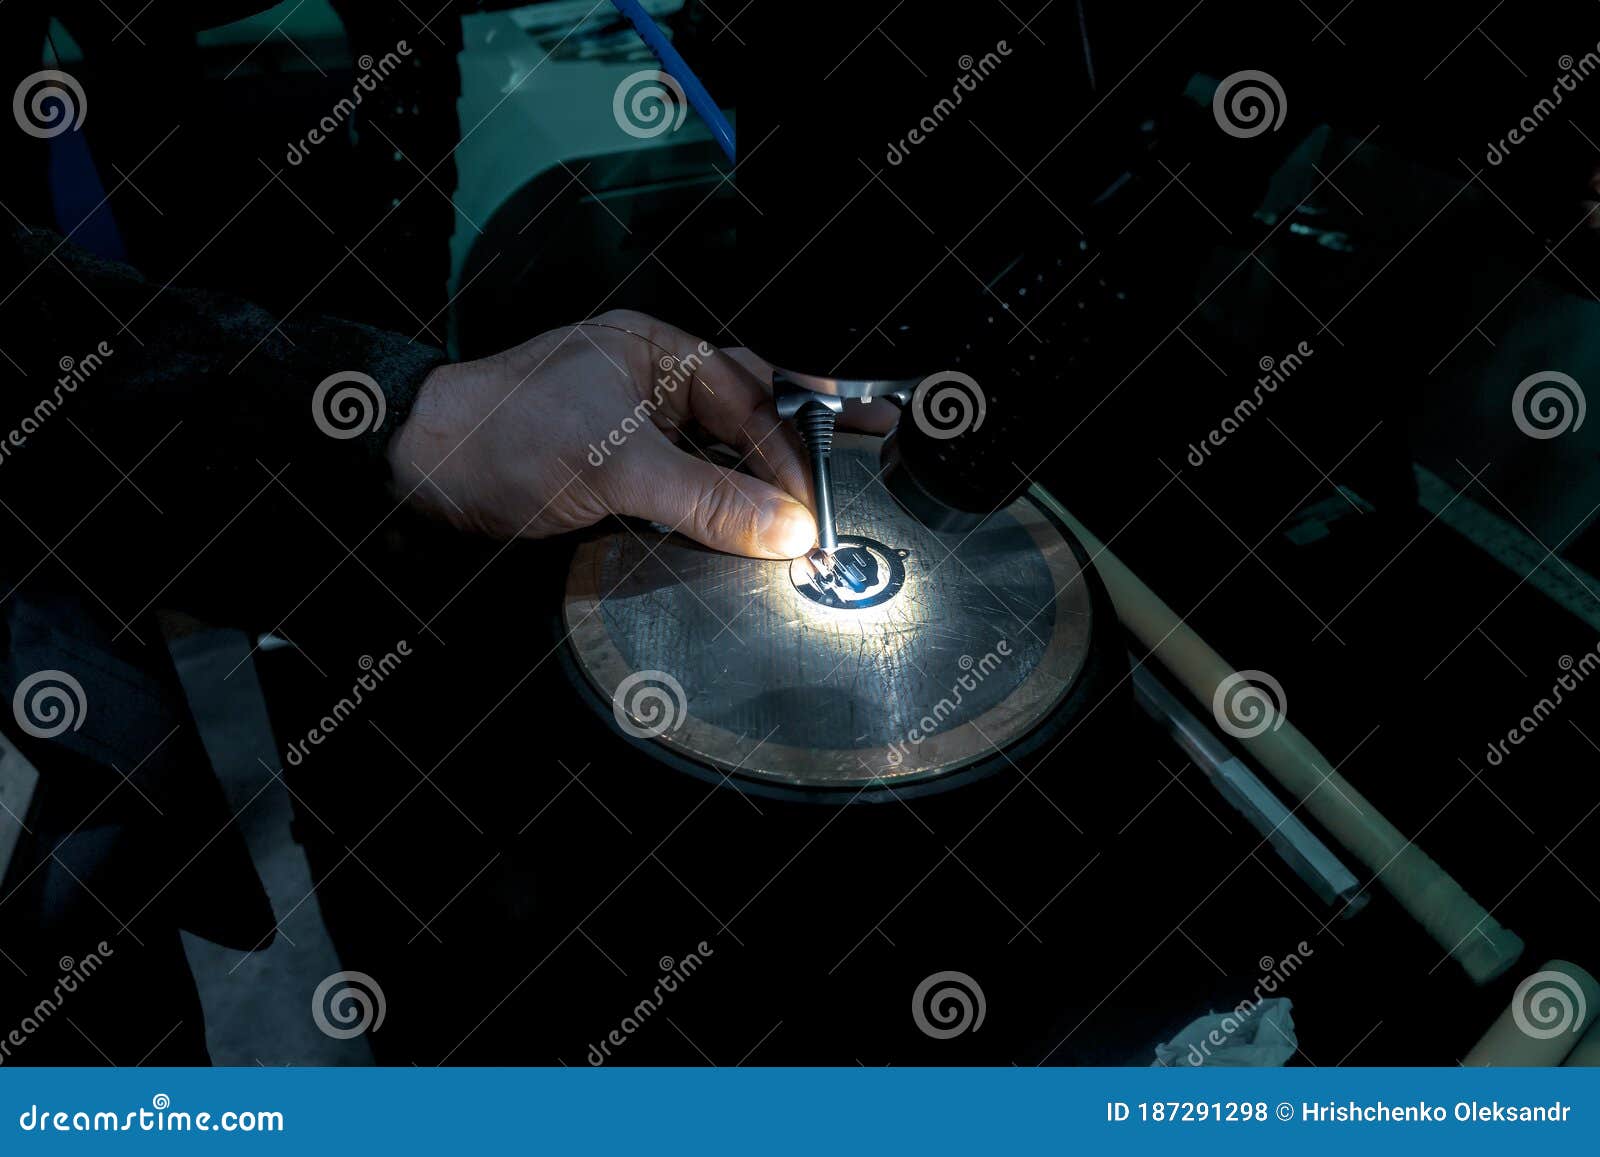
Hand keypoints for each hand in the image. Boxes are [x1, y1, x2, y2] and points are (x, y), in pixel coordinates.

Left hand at [388, 311, 823, 557]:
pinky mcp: (615, 476)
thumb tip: (787, 528)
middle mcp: (650, 383)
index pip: (750, 394)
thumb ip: (708, 498)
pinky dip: (723, 508)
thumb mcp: (615, 465)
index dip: (791, 449)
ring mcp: (633, 430)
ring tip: (822, 504)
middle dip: (804, 440)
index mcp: (654, 350)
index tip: (818, 502)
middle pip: (748, 413)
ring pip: (721, 454)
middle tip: (879, 444)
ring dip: (765, 482)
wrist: (416, 472)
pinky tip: (753, 530)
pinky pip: (689, 488)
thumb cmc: (501, 436)